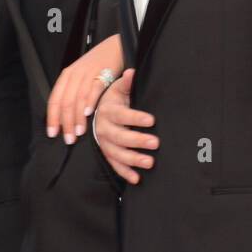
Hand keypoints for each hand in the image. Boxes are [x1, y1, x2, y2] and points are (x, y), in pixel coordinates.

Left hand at [47, 34, 122, 143]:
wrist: (115, 47)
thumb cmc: (97, 65)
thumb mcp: (80, 77)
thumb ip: (73, 94)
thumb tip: (66, 119)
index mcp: (66, 76)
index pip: (54, 100)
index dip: (52, 118)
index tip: (53, 133)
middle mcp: (74, 74)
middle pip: (65, 102)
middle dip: (66, 123)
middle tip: (69, 138)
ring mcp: (88, 73)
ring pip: (78, 98)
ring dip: (78, 118)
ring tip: (79, 132)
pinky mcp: (102, 72)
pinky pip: (94, 89)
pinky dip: (91, 102)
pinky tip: (90, 114)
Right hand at [93, 69, 156, 183]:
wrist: (95, 113)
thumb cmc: (112, 100)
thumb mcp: (117, 88)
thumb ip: (127, 82)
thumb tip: (132, 72)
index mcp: (108, 110)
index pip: (122, 115)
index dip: (136, 118)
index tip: (151, 120)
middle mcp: (104, 128)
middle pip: (120, 137)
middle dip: (138, 140)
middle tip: (156, 142)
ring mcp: (104, 143)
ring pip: (117, 153)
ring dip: (133, 159)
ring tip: (150, 162)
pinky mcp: (106, 154)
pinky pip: (114, 165)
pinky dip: (125, 173)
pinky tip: (137, 179)